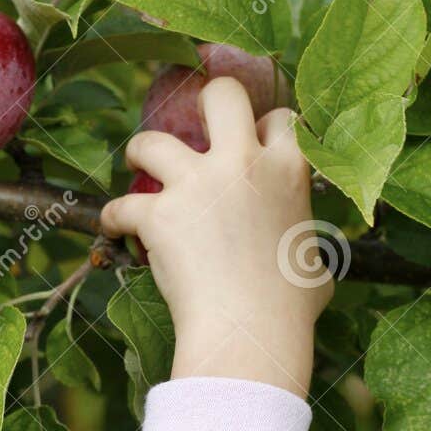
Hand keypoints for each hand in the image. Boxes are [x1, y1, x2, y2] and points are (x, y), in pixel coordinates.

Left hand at [101, 78, 333, 398]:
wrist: (250, 335)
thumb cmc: (290, 311)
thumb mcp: (314, 266)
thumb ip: (303, 243)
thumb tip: (305, 259)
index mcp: (289, 172)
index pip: (281, 119)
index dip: (265, 129)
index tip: (253, 144)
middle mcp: (243, 164)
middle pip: (221, 95)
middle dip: (206, 99)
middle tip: (194, 122)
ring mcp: (196, 186)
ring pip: (151, 140)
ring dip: (141, 149)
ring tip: (137, 161)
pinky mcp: (158, 215)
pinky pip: (122, 205)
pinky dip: (115, 218)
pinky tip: (115, 228)